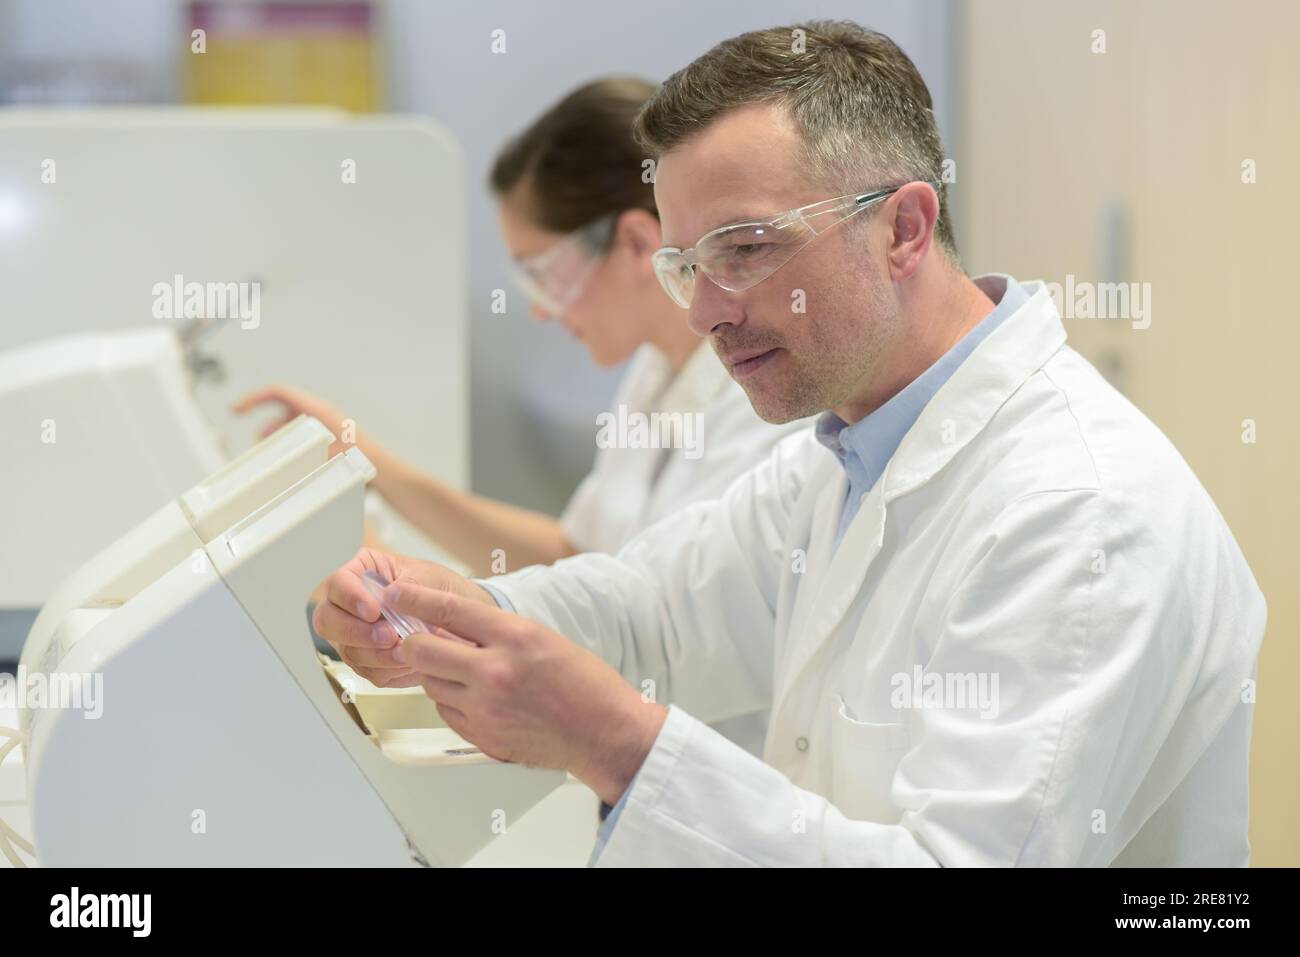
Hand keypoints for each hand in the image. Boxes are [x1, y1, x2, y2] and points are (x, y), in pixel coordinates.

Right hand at [232, 384, 354, 457]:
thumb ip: (294, 449)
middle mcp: (318, 412)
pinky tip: (283, 458)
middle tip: (255, 440)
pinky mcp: (324, 435)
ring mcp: (321, 423)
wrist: (379, 467)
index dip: (253, 399)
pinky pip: (298, 433)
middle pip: (281, 408)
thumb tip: (269, 451)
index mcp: (317, 409)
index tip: (235, 410)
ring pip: (288, 422)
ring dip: (274, 434)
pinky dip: (286, 442)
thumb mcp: (322, 452)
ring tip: (266, 451)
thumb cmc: (357, 458)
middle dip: (264, 423)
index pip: (278, 392)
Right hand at [311, 547, 494, 687]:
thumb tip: (390, 595)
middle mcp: (349, 606)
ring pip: (348, 651)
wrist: (461, 619)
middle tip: (388, 635)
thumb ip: (410, 585)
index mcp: (360, 573)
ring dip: (376, 655)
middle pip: (328, 621)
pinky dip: (389, 670)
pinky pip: (368, 672)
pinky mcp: (369, 662)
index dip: (350, 598)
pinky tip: (409, 663)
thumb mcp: (430, 577)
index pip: (337, 584)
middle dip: (356, 632)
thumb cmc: (439, 589)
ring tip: (406, 651)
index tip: (373, 610)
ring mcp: (356, 636)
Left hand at [383, 582, 667, 804]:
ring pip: (432, 684)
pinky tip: (476, 698)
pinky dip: (452, 702)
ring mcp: (486, 708)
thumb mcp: (541, 638)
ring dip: (438, 674)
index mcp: (515, 638)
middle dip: (413, 643)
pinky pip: (446, 712)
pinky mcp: (482, 736)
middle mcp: (495, 672)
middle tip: (416, 639)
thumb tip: (449, 625)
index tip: (397, 594)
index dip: (416, 599)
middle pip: (424, 650)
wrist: (604, 732)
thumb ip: (495, 631)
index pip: (450, 609)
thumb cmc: (583, 684)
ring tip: (464, 672)